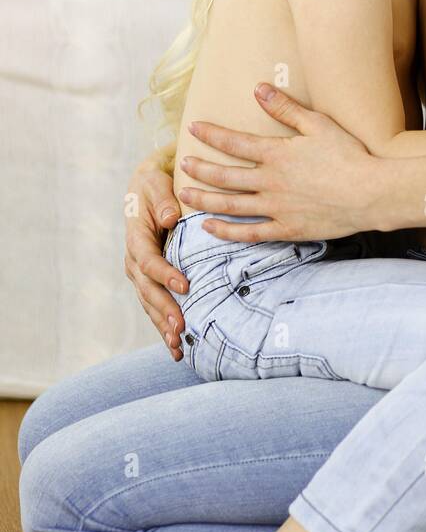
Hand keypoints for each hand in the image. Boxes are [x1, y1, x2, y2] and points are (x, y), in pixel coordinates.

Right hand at [124, 152, 187, 359]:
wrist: (150, 187)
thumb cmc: (157, 182)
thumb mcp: (157, 182)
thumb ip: (163, 199)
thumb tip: (171, 218)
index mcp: (136, 236)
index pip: (148, 261)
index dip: (165, 274)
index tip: (185, 286)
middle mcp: (134, 259)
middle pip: (148, 290)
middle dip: (164, 310)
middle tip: (182, 328)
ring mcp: (140, 273)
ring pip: (150, 304)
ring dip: (162, 326)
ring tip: (178, 346)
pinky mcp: (151, 281)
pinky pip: (156, 306)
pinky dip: (164, 327)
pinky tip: (177, 349)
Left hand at [177, 83, 380, 243]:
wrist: (370, 194)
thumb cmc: (349, 156)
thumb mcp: (319, 124)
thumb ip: (286, 108)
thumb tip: (258, 89)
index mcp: (276, 154)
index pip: (234, 142)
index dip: (211, 134)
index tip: (193, 129)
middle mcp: (269, 182)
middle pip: (224, 176)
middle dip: (199, 169)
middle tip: (182, 164)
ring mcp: (275, 208)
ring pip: (230, 206)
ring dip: (204, 199)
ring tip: (185, 194)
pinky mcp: (286, 229)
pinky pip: (249, 234)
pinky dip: (226, 232)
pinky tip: (209, 229)